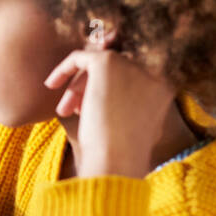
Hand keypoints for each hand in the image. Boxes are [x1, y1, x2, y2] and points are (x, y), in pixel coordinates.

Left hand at [44, 50, 175, 178]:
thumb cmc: (123, 152)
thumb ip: (132, 104)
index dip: (107, 91)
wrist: (116, 158)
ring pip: (96, 65)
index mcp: (165, 85)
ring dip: (79, 86)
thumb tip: (110, 96)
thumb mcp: (137, 125)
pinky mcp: (107, 61)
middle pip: (114, 69)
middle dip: (90, 88)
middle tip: (74, 111)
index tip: (89, 110)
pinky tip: (50, 84)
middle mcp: (152, 69)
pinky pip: (80, 57)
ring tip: (64, 110)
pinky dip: (64, 69)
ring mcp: (131, 62)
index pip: (130, 75)